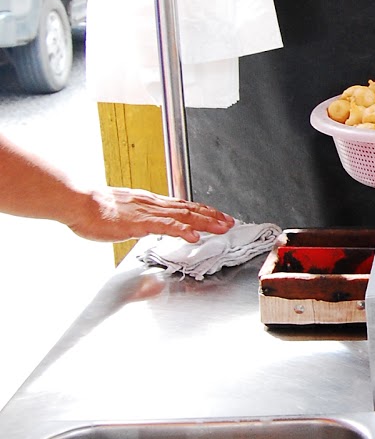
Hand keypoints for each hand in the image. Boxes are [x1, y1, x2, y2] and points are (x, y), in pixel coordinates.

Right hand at [68, 187, 235, 243]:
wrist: (79, 203)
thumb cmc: (95, 210)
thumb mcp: (123, 214)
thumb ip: (137, 219)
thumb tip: (143, 225)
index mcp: (149, 202)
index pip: (182, 206)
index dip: (202, 212)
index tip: (217, 216)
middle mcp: (153, 204)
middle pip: (189, 209)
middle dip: (212, 216)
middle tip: (230, 222)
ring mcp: (148, 212)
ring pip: (183, 215)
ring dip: (205, 222)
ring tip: (222, 228)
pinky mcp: (139, 221)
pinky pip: (165, 226)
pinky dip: (182, 230)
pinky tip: (194, 236)